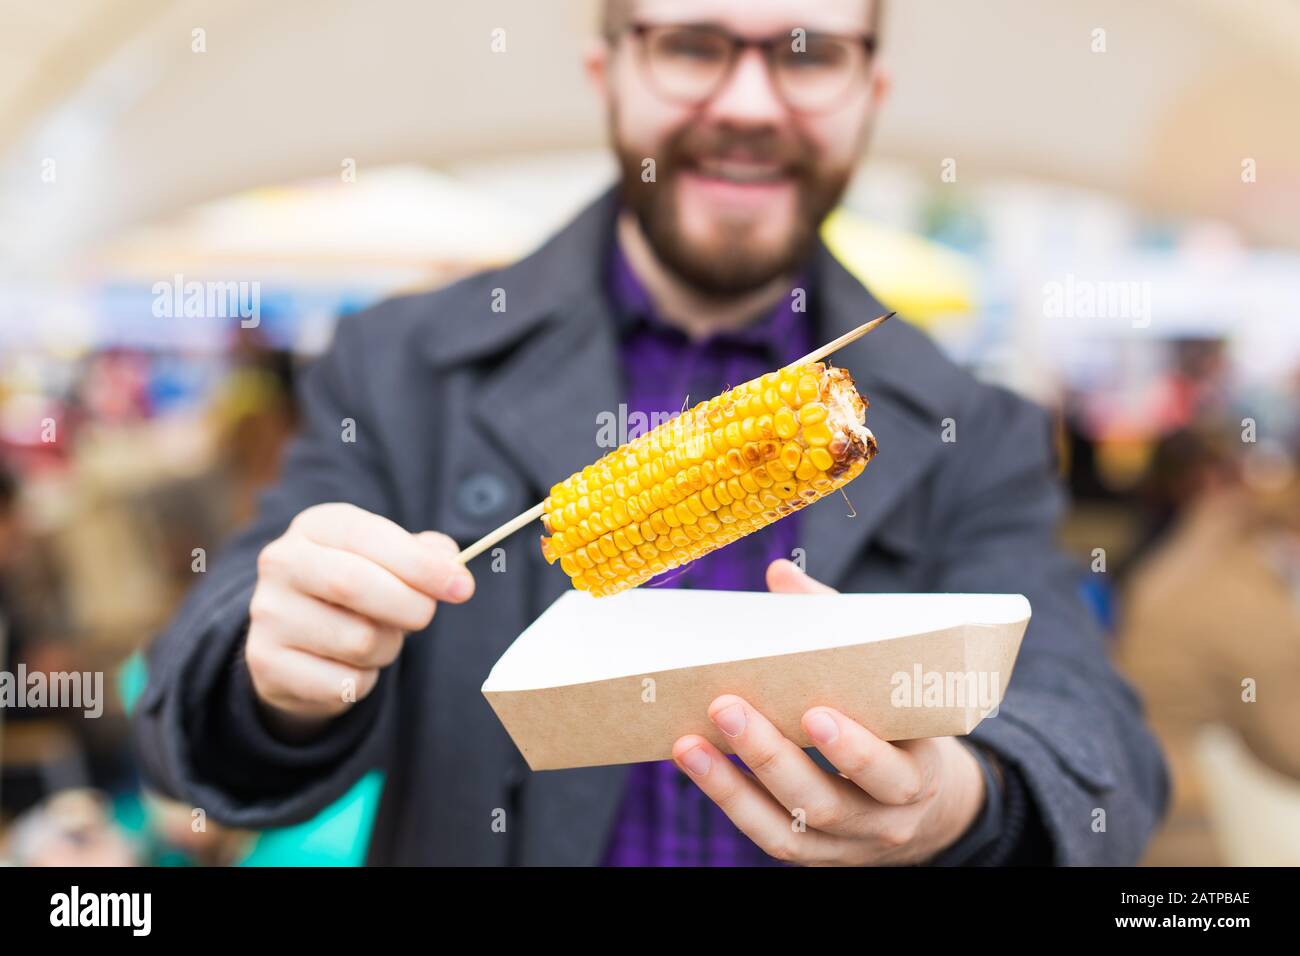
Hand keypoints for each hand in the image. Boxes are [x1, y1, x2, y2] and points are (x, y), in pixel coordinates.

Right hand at [246, 503, 474, 736]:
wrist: (296, 641)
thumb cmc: (355, 591)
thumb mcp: (387, 559)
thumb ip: (425, 555)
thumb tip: (453, 569)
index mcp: (314, 526)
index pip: (370, 537)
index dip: (422, 564)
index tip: (462, 587)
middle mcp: (281, 563)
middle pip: (356, 585)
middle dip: (410, 606)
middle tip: (425, 616)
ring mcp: (268, 615)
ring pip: (359, 640)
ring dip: (388, 646)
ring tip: (376, 637)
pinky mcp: (268, 665)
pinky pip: (346, 683)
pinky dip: (365, 680)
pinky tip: (349, 665)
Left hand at [668, 559, 986, 865]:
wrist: (923, 801)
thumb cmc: (900, 721)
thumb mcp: (890, 679)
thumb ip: (840, 626)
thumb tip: (781, 574)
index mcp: (920, 770)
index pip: (892, 771)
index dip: (855, 751)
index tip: (815, 714)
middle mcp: (889, 817)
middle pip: (829, 802)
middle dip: (773, 757)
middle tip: (728, 708)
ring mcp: (850, 844)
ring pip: (792, 827)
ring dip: (734, 786)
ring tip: (690, 743)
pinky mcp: (816, 856)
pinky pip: (770, 836)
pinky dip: (730, 801)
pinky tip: (697, 764)